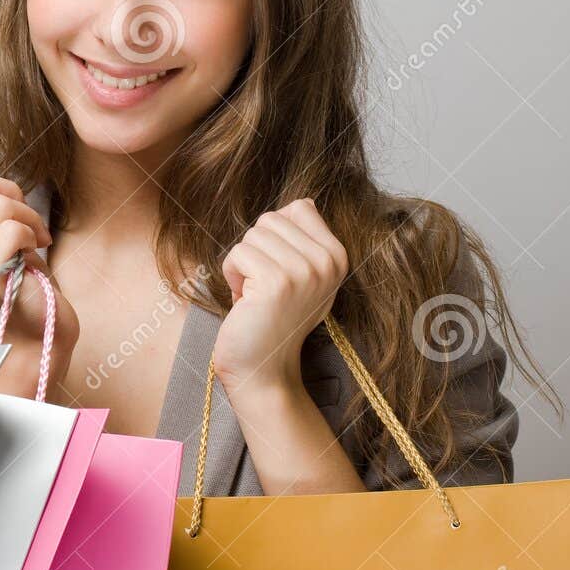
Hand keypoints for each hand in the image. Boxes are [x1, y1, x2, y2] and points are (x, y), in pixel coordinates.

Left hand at [212, 199, 348, 395]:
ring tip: (255, 295)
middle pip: (271, 220)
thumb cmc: (274, 318)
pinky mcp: (276, 282)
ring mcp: (304, 271)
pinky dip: (232, 275)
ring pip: (252, 235)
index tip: (279, 270)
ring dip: (242, 264)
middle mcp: (327, 262)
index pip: (298, 208)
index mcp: (338, 255)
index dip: (275, 236)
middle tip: (263, 286)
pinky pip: (238, 253)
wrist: (264, 367)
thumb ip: (304, 239)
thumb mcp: (302, 275)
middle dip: (256, 250)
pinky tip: (245, 301)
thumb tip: (303, 201)